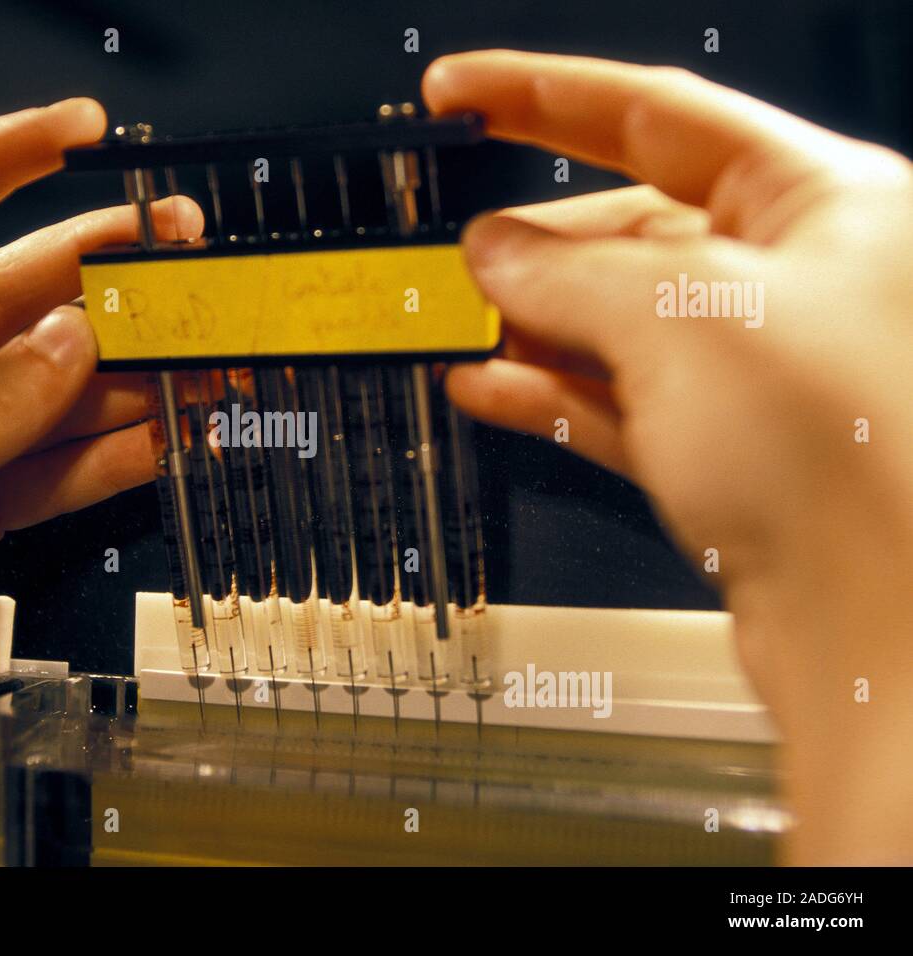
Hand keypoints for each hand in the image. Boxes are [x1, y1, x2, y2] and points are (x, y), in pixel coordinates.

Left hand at [0, 99, 201, 861]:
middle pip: (11, 297)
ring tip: (205, 359)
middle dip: (102, 277)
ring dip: (131, 373)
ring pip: (53, 381)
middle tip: (185, 257)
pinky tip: (172, 432)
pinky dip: (118, 448)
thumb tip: (71, 345)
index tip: (78, 132)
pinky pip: (61, 455)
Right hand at [425, 50, 912, 862]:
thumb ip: (568, 275)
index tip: (463, 93)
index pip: (661, 118)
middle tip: (455, 258)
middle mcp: (802, 283)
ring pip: (621, 324)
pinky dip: (553, 391)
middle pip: (635, 230)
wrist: (878, 632)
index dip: (544, 96)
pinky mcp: (731, 451)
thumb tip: (493, 255)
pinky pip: (622, 399)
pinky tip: (493, 385)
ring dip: (532, 326)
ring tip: (458, 326)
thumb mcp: (681, 322)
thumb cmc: (849, 465)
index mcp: (827, 206)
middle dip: (534, 244)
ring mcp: (765, 373)